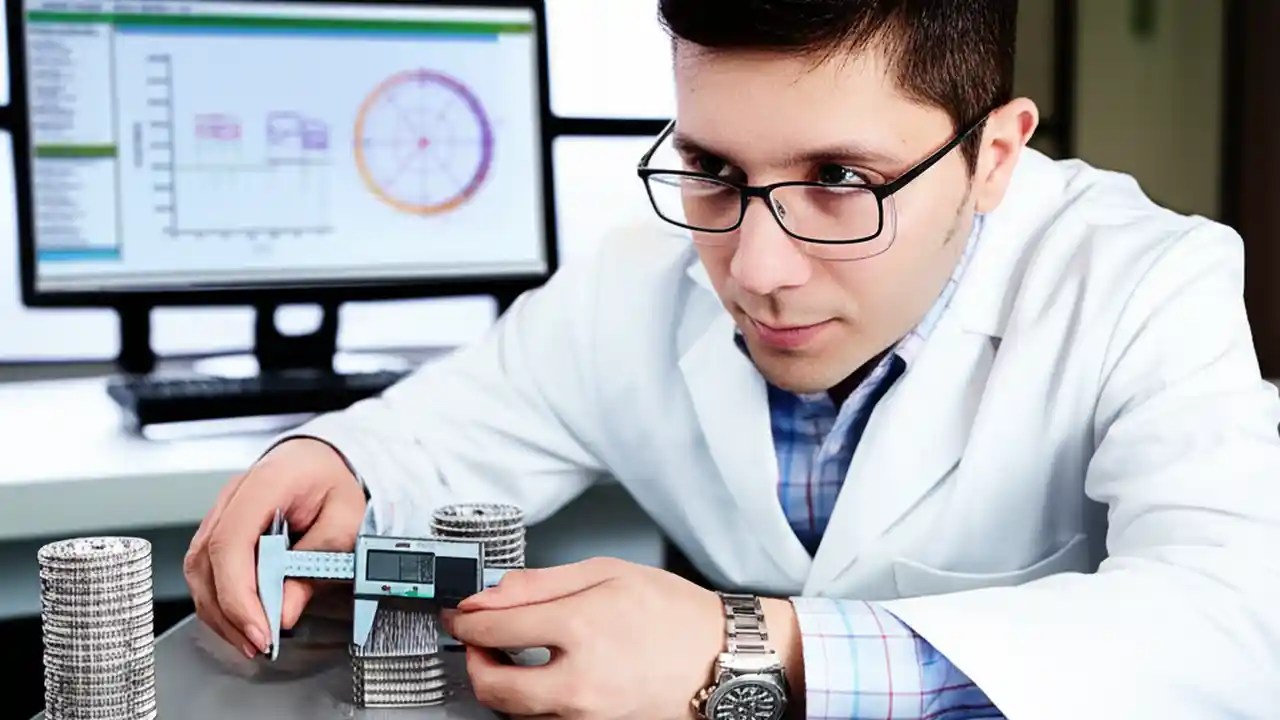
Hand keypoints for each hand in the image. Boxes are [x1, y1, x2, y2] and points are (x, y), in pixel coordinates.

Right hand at [183, 437, 365, 657]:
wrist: (320, 459)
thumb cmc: (332, 481)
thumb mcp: (345, 520)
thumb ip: (317, 563)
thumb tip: (285, 612)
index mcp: (266, 482)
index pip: (232, 542)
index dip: (239, 593)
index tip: (260, 628)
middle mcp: (233, 496)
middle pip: (208, 561)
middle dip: (230, 612)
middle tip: (260, 642)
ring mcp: (220, 512)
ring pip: (200, 571)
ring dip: (222, 612)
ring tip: (253, 639)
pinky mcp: (217, 531)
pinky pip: (207, 572)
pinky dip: (222, 601)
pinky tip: (243, 621)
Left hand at [444, 557, 800, 718]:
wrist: (723, 659)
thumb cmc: (675, 614)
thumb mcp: (608, 574)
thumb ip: (542, 583)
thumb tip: (491, 595)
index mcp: (581, 628)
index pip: (495, 630)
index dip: (467, 620)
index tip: (461, 615)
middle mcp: (580, 682)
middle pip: (493, 688)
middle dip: (474, 663)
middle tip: (478, 645)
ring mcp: (589, 718)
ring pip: (515, 715)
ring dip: (503, 688)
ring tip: (514, 661)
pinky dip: (534, 707)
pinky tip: (546, 683)